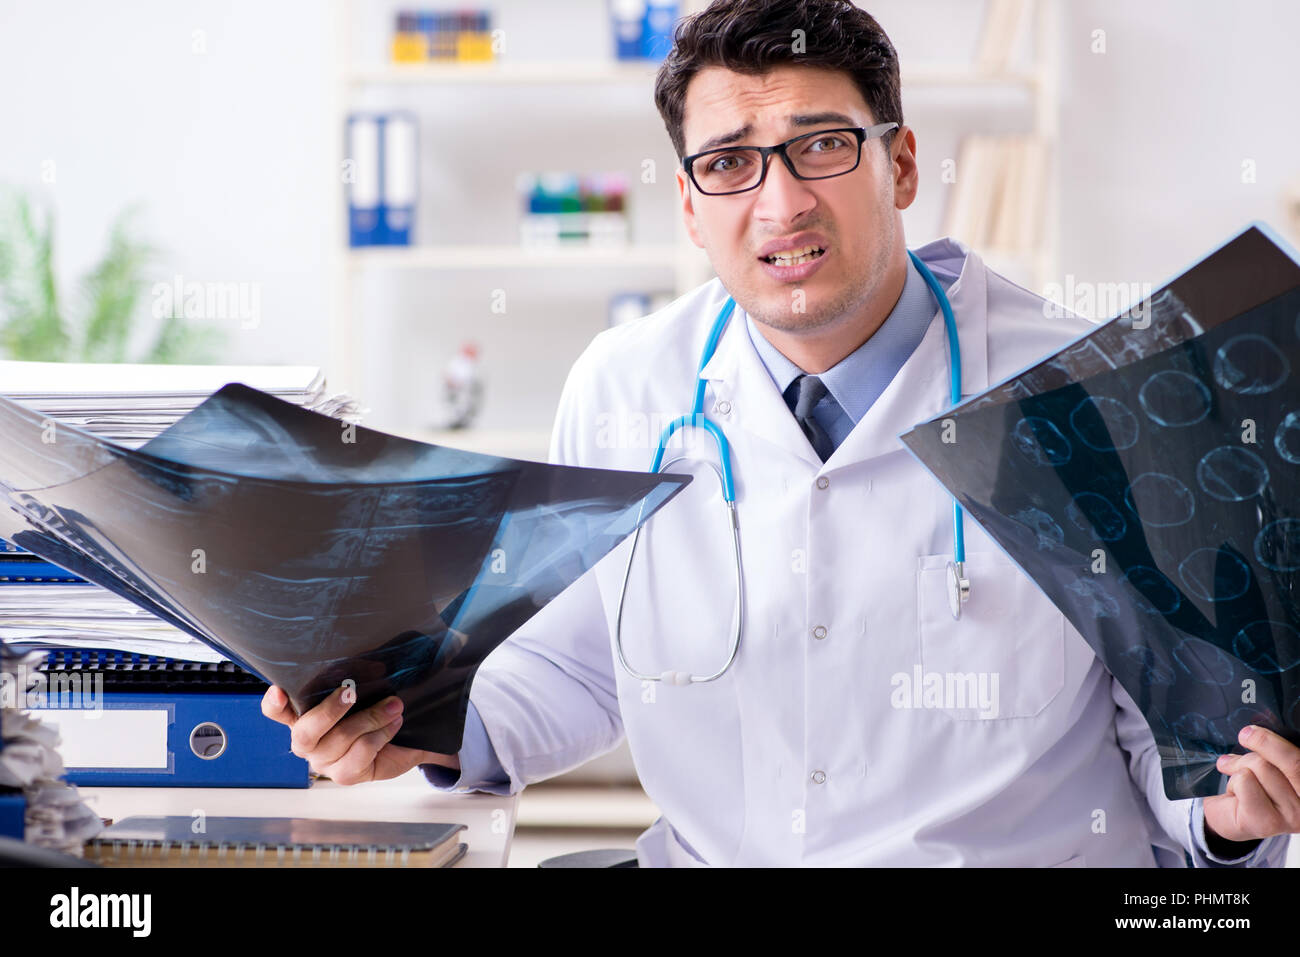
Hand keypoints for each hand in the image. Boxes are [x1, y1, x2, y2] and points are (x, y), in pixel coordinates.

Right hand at [261, 684, 459, 784]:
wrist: (406, 743)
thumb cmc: (379, 711)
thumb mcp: (370, 690)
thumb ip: (364, 674)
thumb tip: (387, 644)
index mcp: (303, 715)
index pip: (277, 712)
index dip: (273, 704)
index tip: (279, 690)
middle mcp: (308, 741)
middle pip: (306, 731)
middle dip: (330, 710)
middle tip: (351, 691)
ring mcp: (324, 760)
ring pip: (341, 740)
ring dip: (370, 719)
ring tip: (395, 705)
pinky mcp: (345, 775)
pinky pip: (361, 753)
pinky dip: (381, 735)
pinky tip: (395, 724)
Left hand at [1203, 725, 1299, 846]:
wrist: (1231, 817)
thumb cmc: (1254, 785)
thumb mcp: (1269, 762)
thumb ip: (1275, 749)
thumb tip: (1258, 728)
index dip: (1281, 743)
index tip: (1260, 729)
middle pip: (1293, 762)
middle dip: (1263, 743)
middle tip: (1245, 735)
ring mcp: (1294, 816)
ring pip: (1263, 768)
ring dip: (1240, 766)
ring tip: (1238, 776)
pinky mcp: (1270, 823)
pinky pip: (1245, 781)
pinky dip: (1233, 780)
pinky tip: (1236, 791)